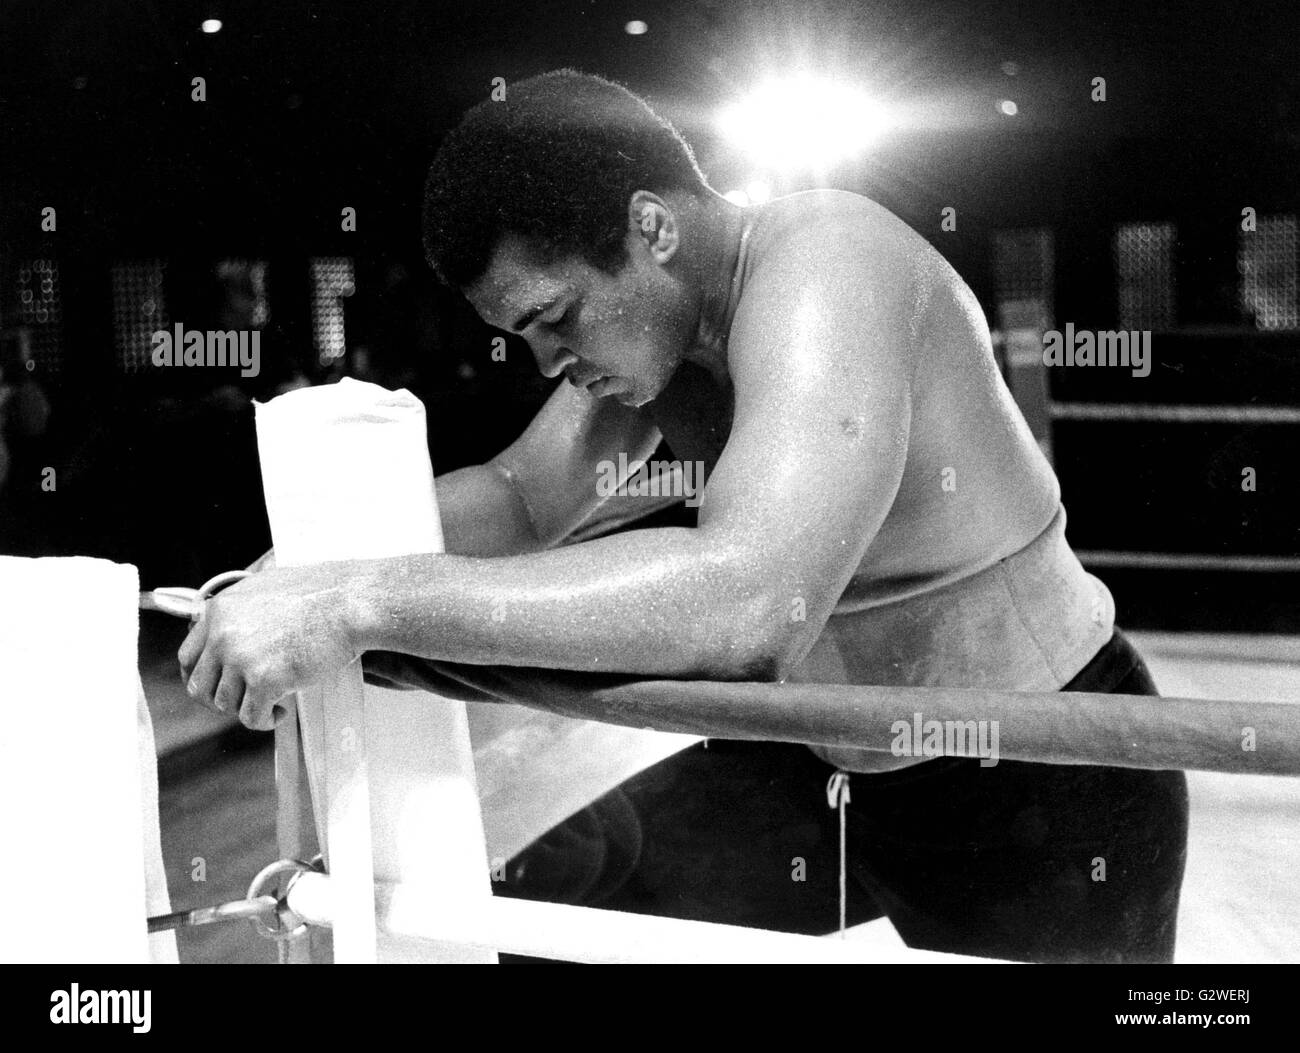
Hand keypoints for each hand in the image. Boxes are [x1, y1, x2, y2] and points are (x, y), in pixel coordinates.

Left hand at [178, 563, 363, 730]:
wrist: (350, 603)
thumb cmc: (321, 593)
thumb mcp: (266, 588)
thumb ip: (241, 611)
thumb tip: (232, 632)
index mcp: (219, 611)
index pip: (187, 656)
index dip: (202, 677)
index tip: (218, 685)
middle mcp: (222, 635)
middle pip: (199, 686)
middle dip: (221, 698)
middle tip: (245, 700)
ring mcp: (242, 659)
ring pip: (225, 704)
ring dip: (247, 708)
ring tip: (272, 702)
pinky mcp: (266, 680)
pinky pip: (251, 717)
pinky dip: (265, 720)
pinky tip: (282, 710)